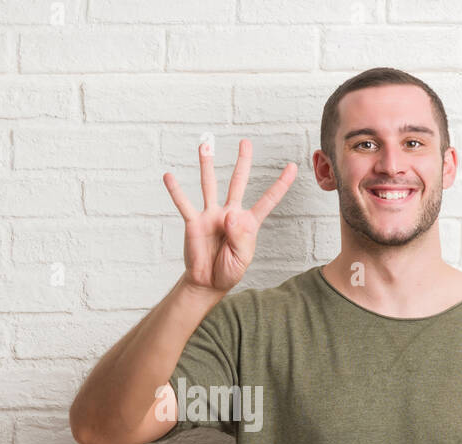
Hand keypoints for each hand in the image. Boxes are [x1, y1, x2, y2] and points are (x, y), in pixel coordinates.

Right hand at [163, 138, 296, 293]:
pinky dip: (176, 191)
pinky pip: (184, 204)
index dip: (280, 185)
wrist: (208, 282)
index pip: (267, 200)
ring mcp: (211, 216)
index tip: (292, 167)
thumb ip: (239, 237)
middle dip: (243, 162)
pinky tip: (169, 176)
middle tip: (245, 142)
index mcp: (247, 223)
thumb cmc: (228, 270)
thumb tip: (230, 215)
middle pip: (237, 182)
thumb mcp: (241, 258)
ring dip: (207, 165)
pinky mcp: (194, 223)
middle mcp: (229, 214)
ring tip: (205, 146)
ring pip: (209, 185)